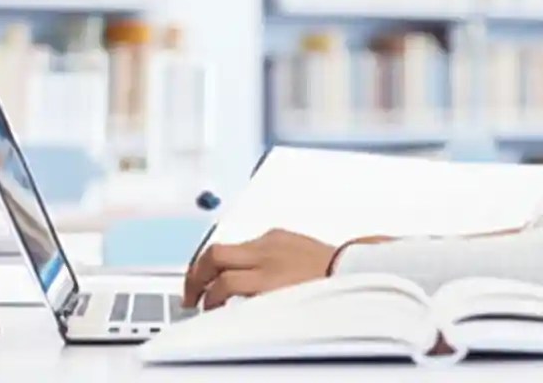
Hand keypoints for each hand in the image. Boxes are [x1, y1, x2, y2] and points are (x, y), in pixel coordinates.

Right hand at [182, 229, 336, 309]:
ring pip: (227, 246)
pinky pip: (247, 242)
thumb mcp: (285, 305)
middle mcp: (267, 254)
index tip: (205, 308)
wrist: (352, 268)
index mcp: (269, 277)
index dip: (208, 299)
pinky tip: (238, 268)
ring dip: (211, 264)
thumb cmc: (326, 290)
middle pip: (214, 255)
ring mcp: (272, 241)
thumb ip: (253, 303)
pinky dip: (236, 256)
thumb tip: (228, 309)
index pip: (223, 284)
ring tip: (206, 281)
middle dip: (195, 275)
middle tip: (191, 293)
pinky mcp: (278, 234)